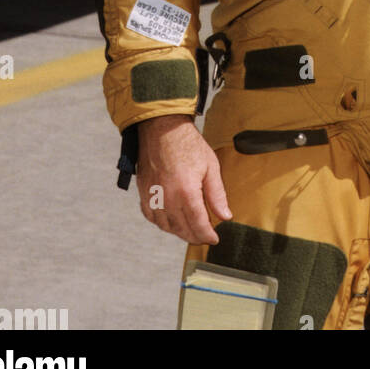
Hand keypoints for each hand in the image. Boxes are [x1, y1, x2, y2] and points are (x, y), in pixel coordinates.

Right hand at [136, 115, 231, 244]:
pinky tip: (172, 221)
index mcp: (186, 192)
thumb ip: (217, 194)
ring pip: (166, 227)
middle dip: (195, 236)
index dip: (207, 235)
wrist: (162, 129)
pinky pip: (152, 217)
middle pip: (182, 229)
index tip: (214, 239)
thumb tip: (225, 216)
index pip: (198, 224)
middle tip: (204, 237)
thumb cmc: (188, 145)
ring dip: (179, 232)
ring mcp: (153, 197)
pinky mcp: (143, 193)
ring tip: (190, 230)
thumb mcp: (210, 166)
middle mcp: (168, 199)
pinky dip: (163, 224)